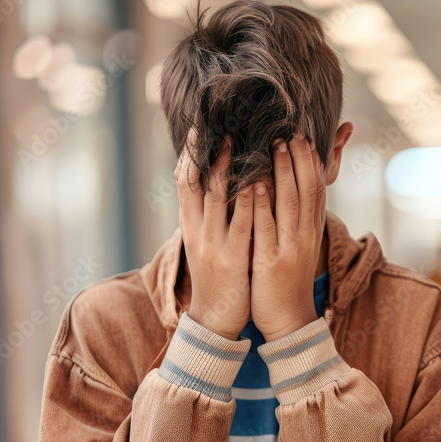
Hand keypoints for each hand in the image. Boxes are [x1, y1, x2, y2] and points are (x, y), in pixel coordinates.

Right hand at [178, 132, 253, 339]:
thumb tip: (216, 184)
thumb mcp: (208, 243)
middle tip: (211, 121)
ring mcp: (213, 244)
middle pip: (194, 182)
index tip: (198, 125)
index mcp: (190, 225)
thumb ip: (210, 216)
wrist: (215, 320)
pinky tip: (257, 183)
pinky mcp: (232, 259)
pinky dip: (248, 203)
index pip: (183, 181)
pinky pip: (241, 226)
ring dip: (224, 168)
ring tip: (233, 140)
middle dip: (201, 150)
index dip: (189, 153)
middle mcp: (196, 230)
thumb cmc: (218, 277)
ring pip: (215, 198)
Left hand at [250, 136, 325, 341]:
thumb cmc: (288, 281)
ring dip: (283, 172)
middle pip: (307, 189)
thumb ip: (297, 219)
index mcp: (310, 231)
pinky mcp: (271, 263)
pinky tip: (255, 185)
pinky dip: (262, 206)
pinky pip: (267, 229)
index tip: (305, 137)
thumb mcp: (298, 247)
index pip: (317, 189)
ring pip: (290, 204)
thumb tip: (292, 191)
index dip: (312, 162)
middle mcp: (305, 236)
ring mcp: (290, 248)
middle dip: (300, 159)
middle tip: (292, 131)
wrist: (289, 321)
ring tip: (275, 145)